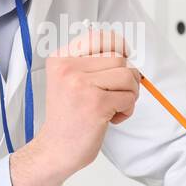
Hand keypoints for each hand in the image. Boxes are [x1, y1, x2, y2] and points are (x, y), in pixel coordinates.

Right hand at [11, 28, 140, 185]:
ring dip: (129, 93)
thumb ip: (91, 64)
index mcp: (61, 59)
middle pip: (118, 57)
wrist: (55, 149)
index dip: (118, 46)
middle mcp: (68, 68)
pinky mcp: (95, 103)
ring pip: (128, 75)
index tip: (121, 59)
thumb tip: (124, 52)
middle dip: (127, 77)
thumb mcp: (69, 81)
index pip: (99, 37)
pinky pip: (129, 97)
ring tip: (114, 106)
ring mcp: (81, 84)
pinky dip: (127, 110)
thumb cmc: (67, 118)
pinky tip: (111, 118)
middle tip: (115, 94)